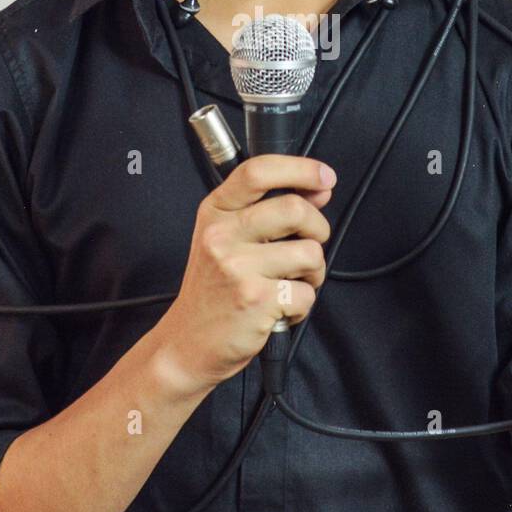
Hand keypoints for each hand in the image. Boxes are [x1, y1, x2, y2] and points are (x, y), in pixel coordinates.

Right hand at [152, 155, 335, 393]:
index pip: (258, 171)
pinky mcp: (255, 300)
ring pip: (310, 253)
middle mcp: (222, 235)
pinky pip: (307, 293)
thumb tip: (319, 189)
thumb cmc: (213, 291)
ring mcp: (237, 267)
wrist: (187, 343)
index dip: (301, 169)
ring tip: (289, 284)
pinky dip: (302, 305)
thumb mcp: (227, 239)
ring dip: (313, 274)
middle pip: (295, 208)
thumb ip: (270, 210)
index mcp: (215, 212)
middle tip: (306, 248)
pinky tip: (279, 309)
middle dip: (318, 229)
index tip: (324, 177)